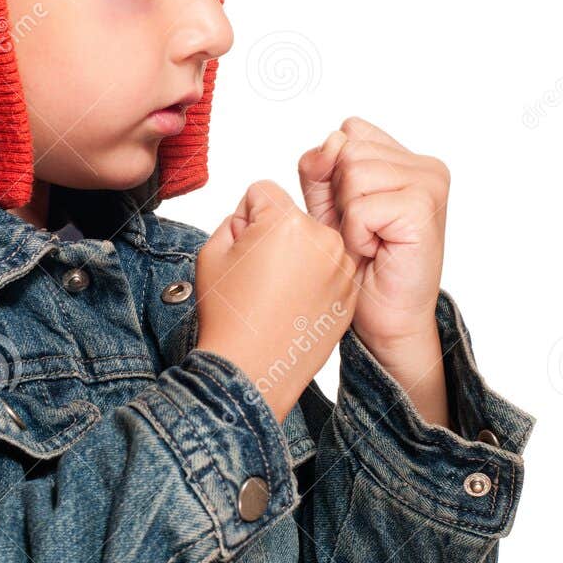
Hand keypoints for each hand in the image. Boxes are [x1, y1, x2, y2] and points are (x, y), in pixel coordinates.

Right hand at [194, 179, 361, 423]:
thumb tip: (256, 218)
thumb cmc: (229, 315)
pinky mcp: (351, 292)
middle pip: (292, 217)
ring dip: (297, 256)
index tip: (241, 249)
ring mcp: (342, 268)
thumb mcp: (212, 250)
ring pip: (313, 242)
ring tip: (276, 292)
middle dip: (273, 236)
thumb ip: (235, 219)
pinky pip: (329, 269)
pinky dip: (314, 280)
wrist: (252, 370)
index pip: (264, 191)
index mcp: (288, 222)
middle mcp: (324, 239)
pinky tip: (294, 305)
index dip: (244, 217)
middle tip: (257, 275)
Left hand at [298, 116, 448, 357]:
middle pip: (348, 150)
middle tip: (363, 231)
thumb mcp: (327, 205)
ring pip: (353, 174)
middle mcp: (425, 165)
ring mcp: (430, 184)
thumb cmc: (360, 264)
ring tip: (369, 240)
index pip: (348, 131)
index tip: (354, 211)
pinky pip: (361, 207)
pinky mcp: (424, 207)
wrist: (385, 317)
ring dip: (348, 218)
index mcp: (406, 158)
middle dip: (340, 197)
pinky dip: (357, 234)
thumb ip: (320, 167)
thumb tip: (330, 142)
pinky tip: (376, 250)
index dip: (334, 173)